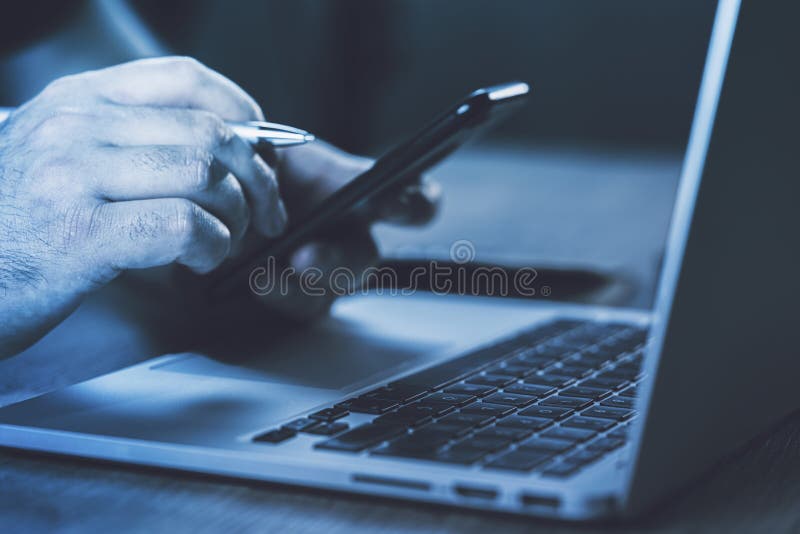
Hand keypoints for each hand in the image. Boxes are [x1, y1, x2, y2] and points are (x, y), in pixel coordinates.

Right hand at [0, 57, 285, 356]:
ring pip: (204, 175)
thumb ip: (130, 141)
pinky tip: (200, 261)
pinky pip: (183, 226)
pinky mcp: (80, 234)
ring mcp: (74, 176)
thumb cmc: (19, 227)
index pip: (185, 78)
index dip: (242, 109)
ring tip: (225, 241)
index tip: (263, 146)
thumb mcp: (62, 158)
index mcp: (78, 100)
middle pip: (209, 132)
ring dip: (235, 216)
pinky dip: (211, 247)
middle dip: (258, 179)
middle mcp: (77, 126)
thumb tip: (224, 147)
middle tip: (266, 214)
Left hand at [252, 140, 440, 318]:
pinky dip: (277, 291)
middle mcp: (353, 234)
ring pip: (333, 287)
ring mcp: (330, 270)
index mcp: (360, 191)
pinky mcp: (303, 296)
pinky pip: (301, 303)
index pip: (413, 197)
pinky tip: (256, 277)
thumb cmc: (254, 171)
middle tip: (305, 257)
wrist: (215, 206)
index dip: (413, 202)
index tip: (389, 203)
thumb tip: (293, 168)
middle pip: (365, 256)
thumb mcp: (268, 152)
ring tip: (265, 273)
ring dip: (299, 282)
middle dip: (337, 259)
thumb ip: (277, 154)